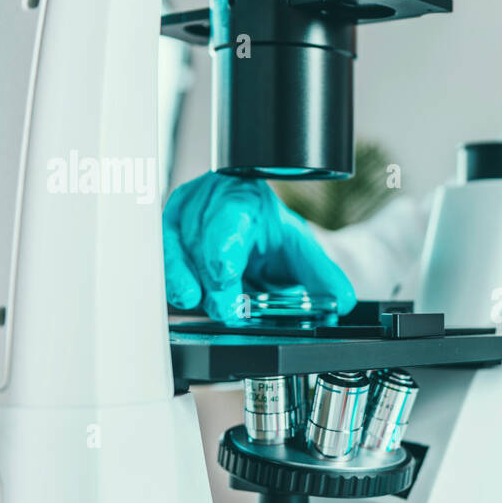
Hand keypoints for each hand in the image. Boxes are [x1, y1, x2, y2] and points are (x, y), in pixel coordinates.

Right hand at [162, 171, 356, 321]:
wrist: (252, 232)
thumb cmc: (270, 236)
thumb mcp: (300, 251)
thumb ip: (322, 275)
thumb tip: (341, 300)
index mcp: (241, 195)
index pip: (228, 219)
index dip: (224, 248)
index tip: (226, 275)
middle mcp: (206, 201)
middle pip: (200, 237)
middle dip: (209, 274)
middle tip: (224, 307)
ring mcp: (180, 218)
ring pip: (173, 246)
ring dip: (181, 276)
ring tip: (191, 299)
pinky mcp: (165, 239)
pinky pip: (160, 257)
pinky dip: (168, 278)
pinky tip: (178, 296)